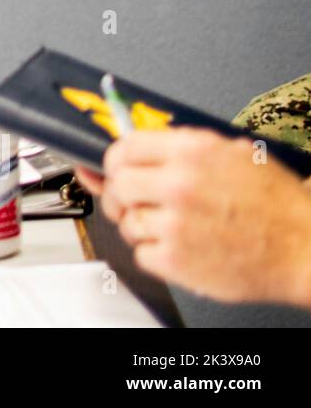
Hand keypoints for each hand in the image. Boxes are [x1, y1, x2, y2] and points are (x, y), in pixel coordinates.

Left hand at [96, 127, 310, 305]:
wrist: (306, 249)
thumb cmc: (278, 205)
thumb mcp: (235, 154)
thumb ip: (185, 148)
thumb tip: (144, 149)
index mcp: (191, 151)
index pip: (124, 148)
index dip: (116, 160)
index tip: (116, 169)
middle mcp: (178, 184)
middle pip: (117, 185)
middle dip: (121, 194)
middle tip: (133, 202)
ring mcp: (174, 224)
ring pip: (126, 222)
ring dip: (140, 227)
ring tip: (169, 228)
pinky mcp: (175, 260)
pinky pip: (140, 255)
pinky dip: (154, 254)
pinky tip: (178, 248)